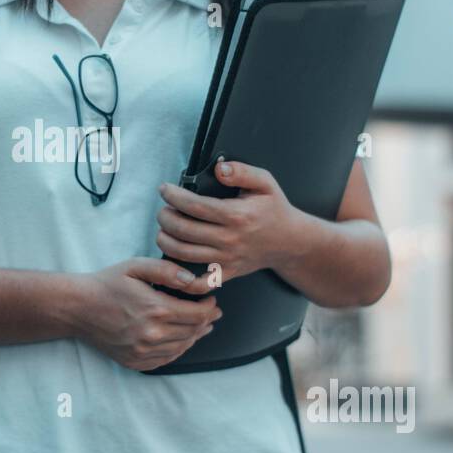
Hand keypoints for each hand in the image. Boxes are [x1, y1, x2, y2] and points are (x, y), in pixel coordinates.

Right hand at [75, 256, 221, 370]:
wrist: (78, 308)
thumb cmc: (106, 284)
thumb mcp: (136, 266)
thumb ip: (167, 271)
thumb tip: (193, 280)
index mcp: (156, 309)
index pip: (198, 314)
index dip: (210, 308)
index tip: (212, 301)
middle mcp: (152, 334)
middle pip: (193, 331)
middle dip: (206, 321)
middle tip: (211, 313)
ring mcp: (143, 351)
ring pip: (182, 347)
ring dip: (195, 336)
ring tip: (200, 327)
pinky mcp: (136, 361)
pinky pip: (166, 359)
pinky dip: (178, 349)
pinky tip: (181, 340)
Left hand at [155, 159, 299, 284]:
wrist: (290, 242)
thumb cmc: (274, 210)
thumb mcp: (265, 182)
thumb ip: (241, 171)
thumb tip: (219, 169)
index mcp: (236, 215)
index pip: (195, 206)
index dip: (174, 196)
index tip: (165, 189)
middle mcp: (229, 239)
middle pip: (184, 230)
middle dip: (165, 217)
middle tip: (163, 210)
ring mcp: (227, 259)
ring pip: (184, 254)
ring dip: (165, 240)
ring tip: (163, 229)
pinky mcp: (226, 273)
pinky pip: (199, 282)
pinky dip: (182, 278)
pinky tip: (173, 263)